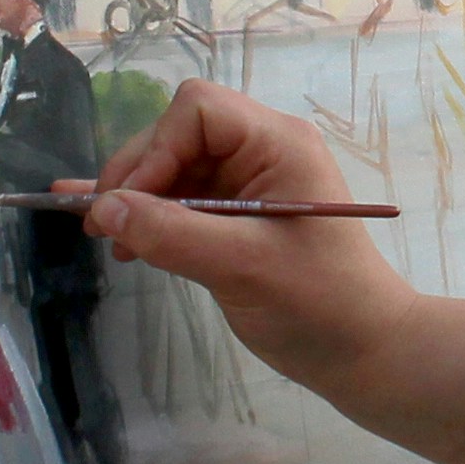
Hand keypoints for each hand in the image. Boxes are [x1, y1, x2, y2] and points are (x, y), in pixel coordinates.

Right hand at [80, 81, 413, 397]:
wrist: (363, 351)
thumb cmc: (318, 304)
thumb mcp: (242, 267)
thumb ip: (171, 234)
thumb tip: (104, 209)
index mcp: (278, 143)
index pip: (197, 111)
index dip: (155, 150)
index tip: (130, 204)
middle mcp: (263, 150)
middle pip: (179, 135)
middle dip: (137, 176)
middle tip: (101, 227)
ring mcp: (251, 182)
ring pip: (176, 168)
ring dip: (138, 199)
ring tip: (105, 239)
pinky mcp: (239, 214)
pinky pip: (185, 199)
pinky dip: (152, 217)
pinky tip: (118, 238)